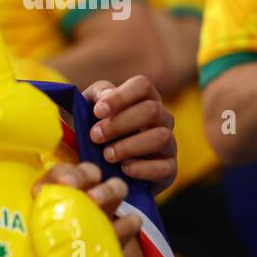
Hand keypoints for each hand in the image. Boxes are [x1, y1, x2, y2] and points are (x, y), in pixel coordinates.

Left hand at [34, 161, 140, 246]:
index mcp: (63, 189)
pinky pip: (131, 221)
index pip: (62, 170)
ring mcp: (107, 209)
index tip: (45, 189)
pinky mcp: (121, 231)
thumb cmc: (47, 242)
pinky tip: (119, 226)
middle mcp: (87, 192)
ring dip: (106, 190)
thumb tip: (31, 205)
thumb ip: (36, 213)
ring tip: (94, 200)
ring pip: (116, 187)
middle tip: (70, 185)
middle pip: (90, 171)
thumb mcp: (36, 226)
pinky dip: (126, 223)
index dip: (57, 175)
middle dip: (80, 175)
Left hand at [85, 76, 176, 195]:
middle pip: (152, 110)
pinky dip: (143, 168)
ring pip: (162, 137)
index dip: (121, 96)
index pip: (143, 85)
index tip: (97, 111)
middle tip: (94, 136)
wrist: (98, 171)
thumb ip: (96, 96)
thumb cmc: (95, 134)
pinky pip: (166, 167)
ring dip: (130, 146)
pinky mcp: (169, 169)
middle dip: (120, 123)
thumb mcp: (87, 111)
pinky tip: (123, 169)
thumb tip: (107, 95)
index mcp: (143, 99)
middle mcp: (161, 119)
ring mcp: (168, 144)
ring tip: (107, 155)